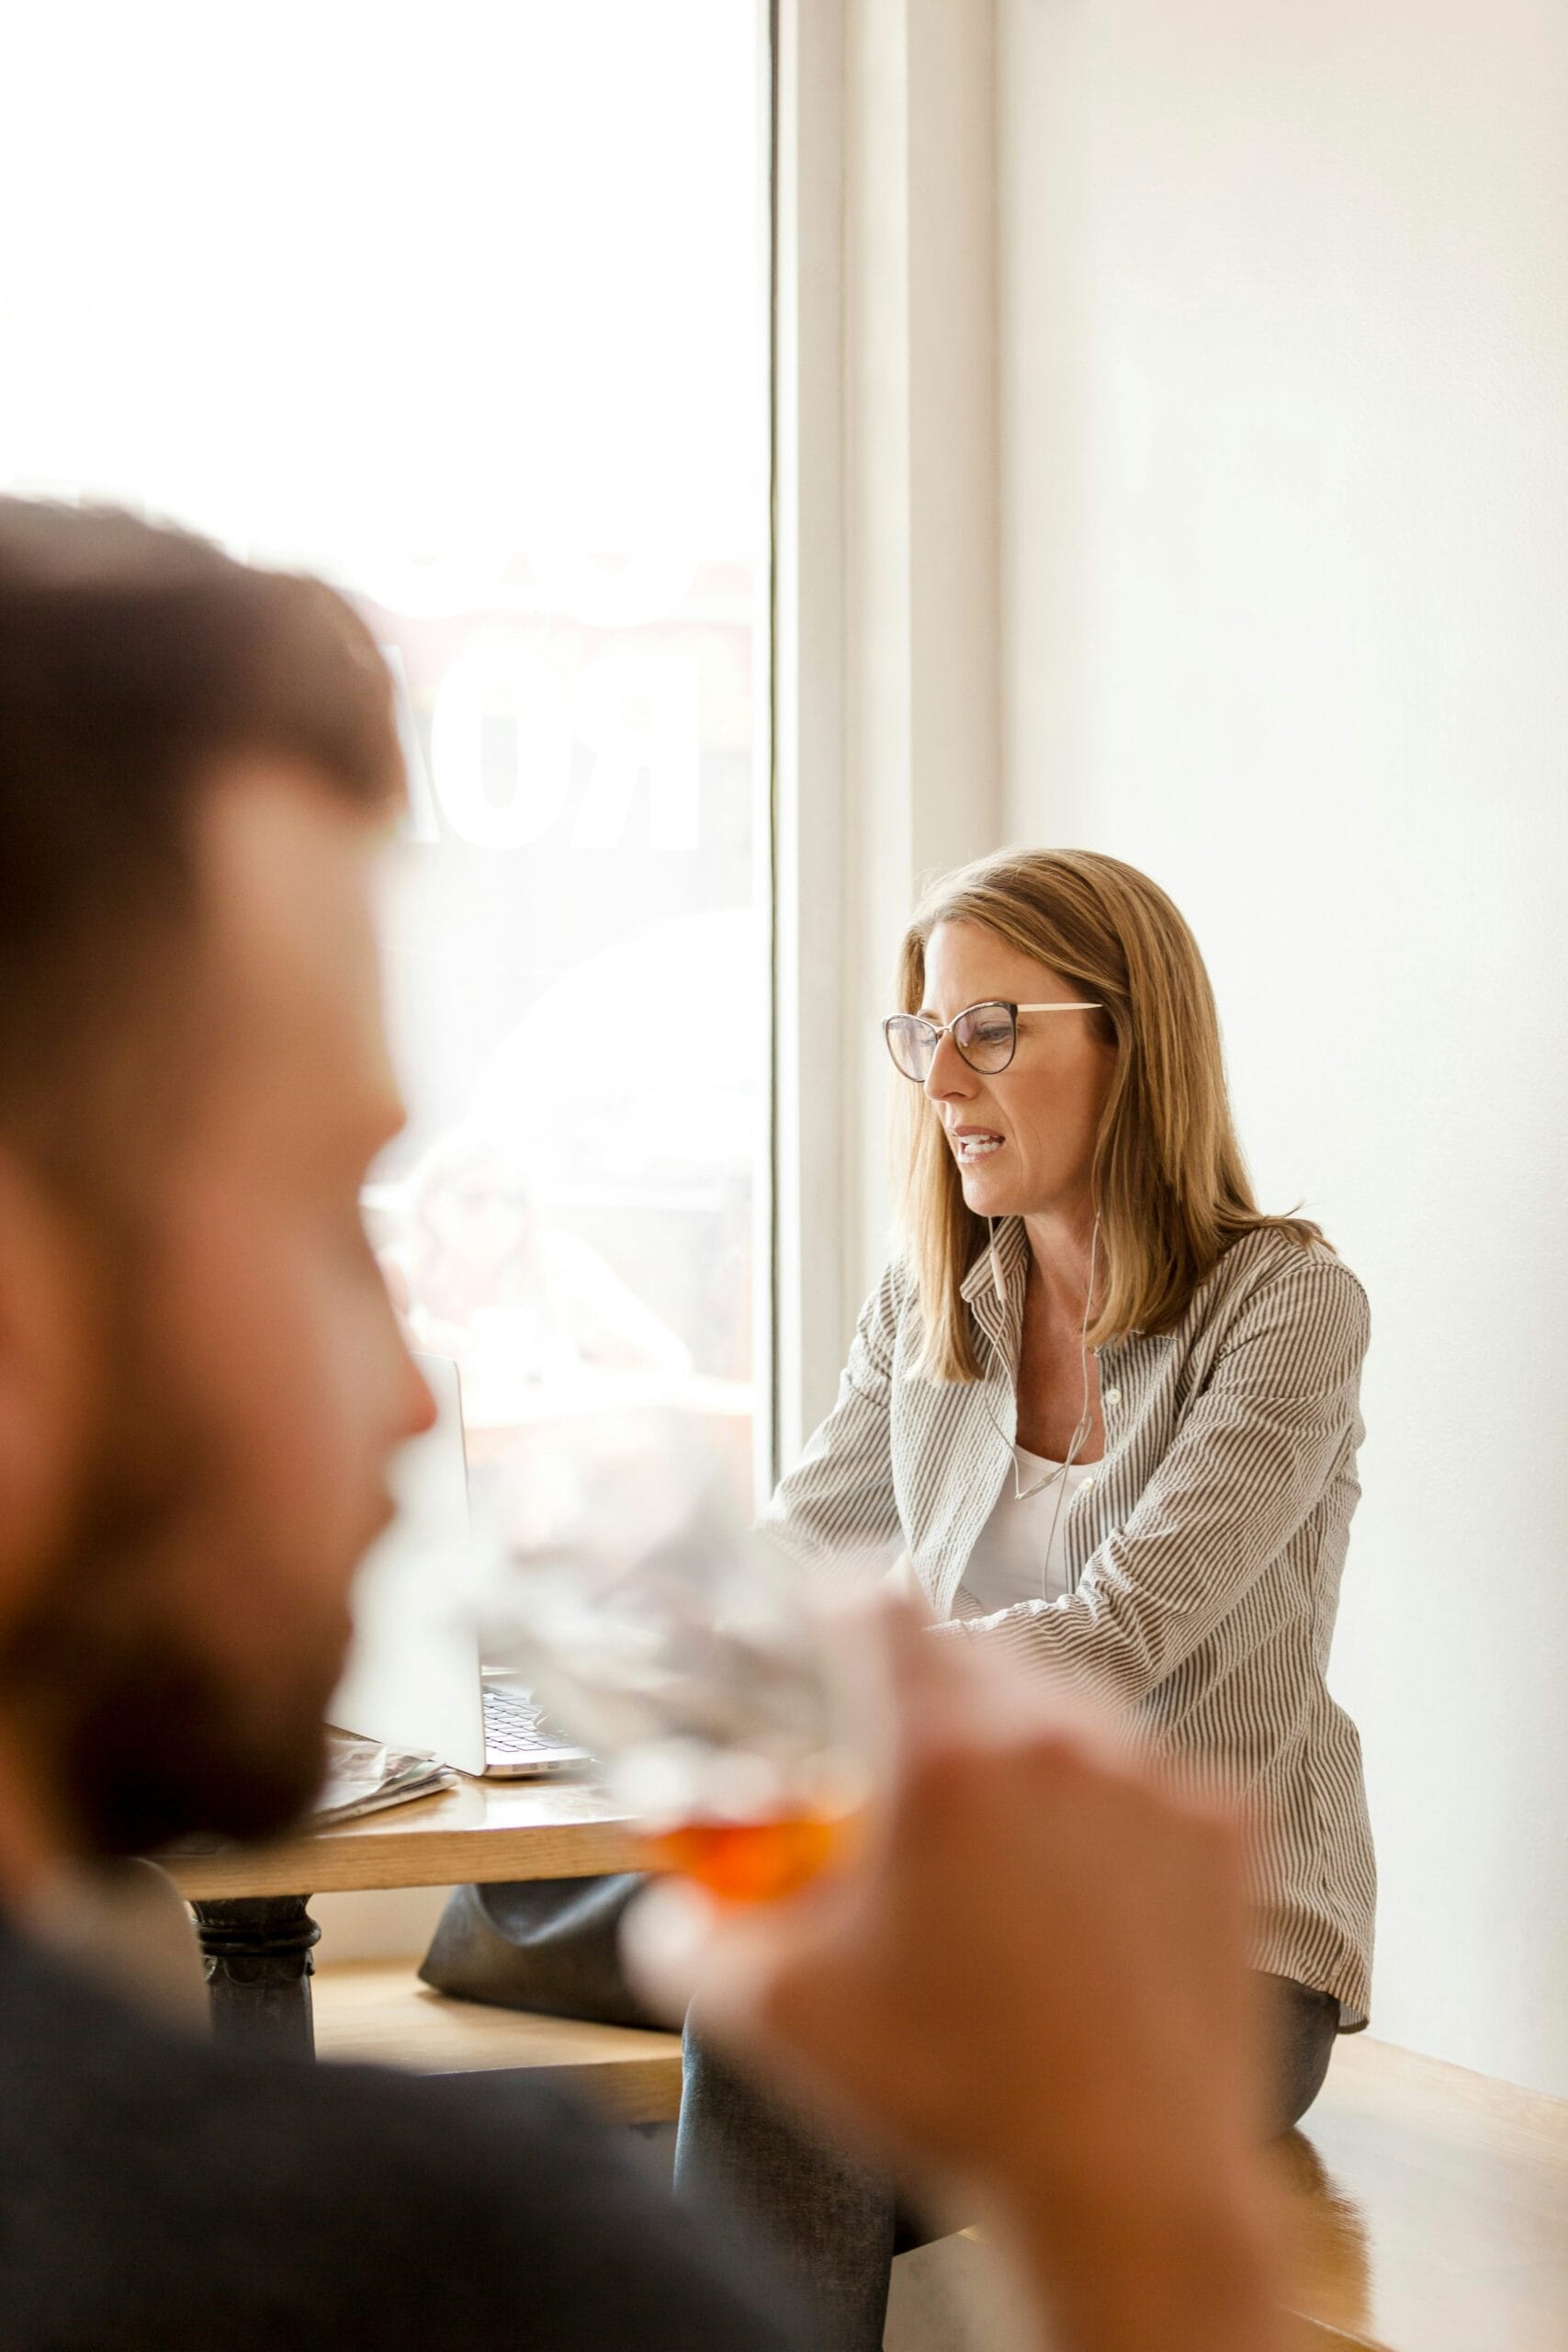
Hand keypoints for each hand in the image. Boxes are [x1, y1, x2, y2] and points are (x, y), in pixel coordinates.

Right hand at [630, 1599, 1283, 2351]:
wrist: (1125, 2184)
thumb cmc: (958, 2098)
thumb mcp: (776, 2014)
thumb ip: (691, 1936)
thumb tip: (671, 1907)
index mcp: (940, 1754)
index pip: (875, 1605)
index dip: (833, 1604)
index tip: (820, 1622)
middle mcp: (1055, 1739)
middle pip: (971, 1651)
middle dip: (923, 1695)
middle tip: (894, 1773)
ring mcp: (1151, 1780)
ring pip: (1066, 1710)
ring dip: (1018, 1751)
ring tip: (990, 1852)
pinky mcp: (1222, 1832)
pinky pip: (1148, 1778)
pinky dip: (1108, 1813)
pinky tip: (1078, 1896)